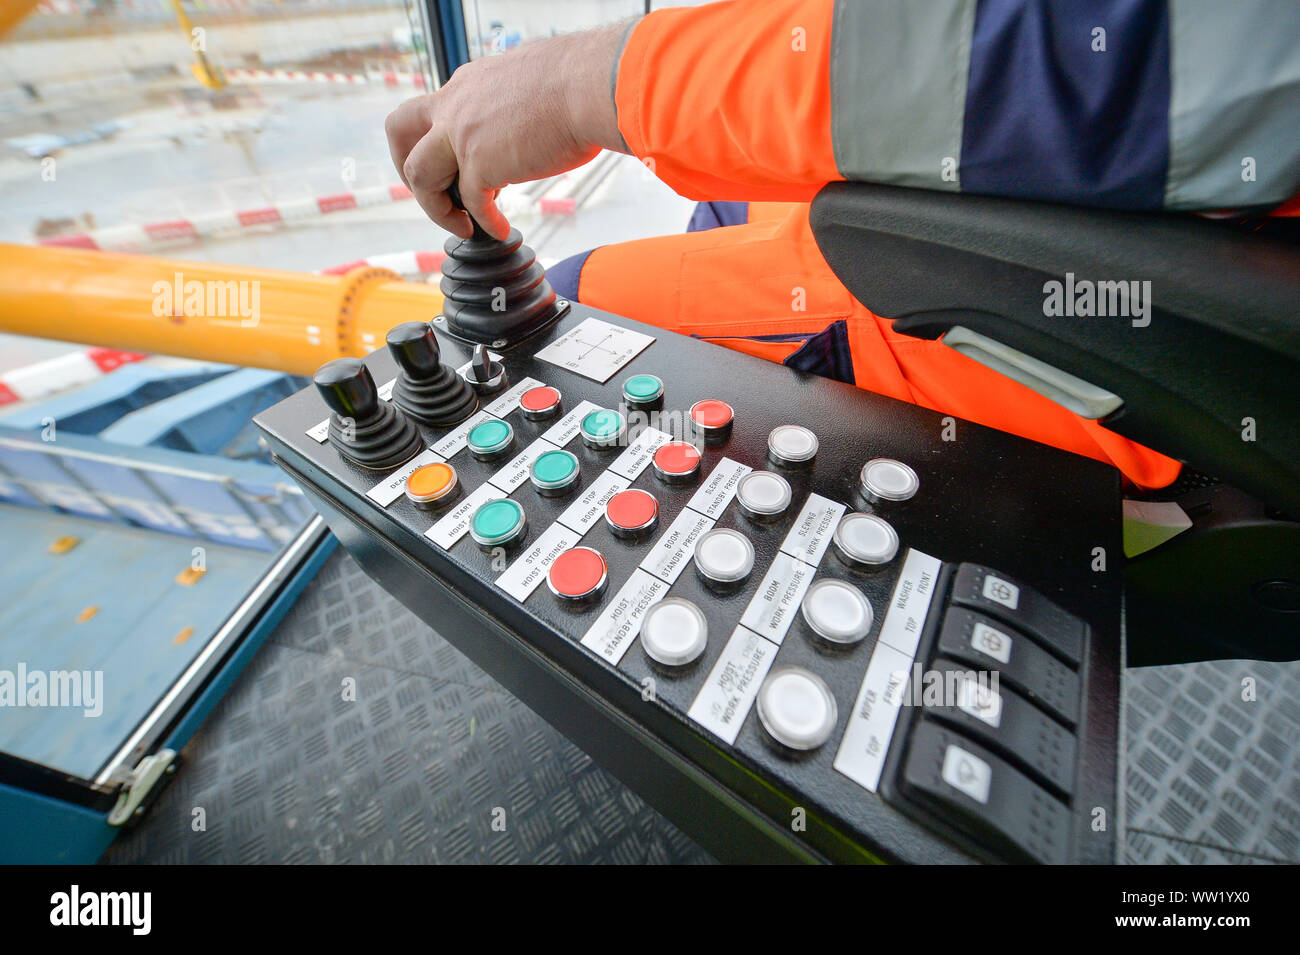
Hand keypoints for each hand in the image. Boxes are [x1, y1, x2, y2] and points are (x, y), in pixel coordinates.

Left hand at [385, 21, 630, 239]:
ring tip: (464, 226)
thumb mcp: (528, 84)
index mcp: (467, 84)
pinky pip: (471, 204)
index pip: (430, 110)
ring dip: (437, 208)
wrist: (590, 86)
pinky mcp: (481, 163)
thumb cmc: (578, 83)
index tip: (448, 164)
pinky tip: (501, 230)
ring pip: (419, 175)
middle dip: (404, 166)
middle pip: (399, 130)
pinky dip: (486, 224)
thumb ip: (510, 106)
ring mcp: (462, 134)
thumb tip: (520, 130)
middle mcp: (455, 104)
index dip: (430, 139)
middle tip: (430, 195)